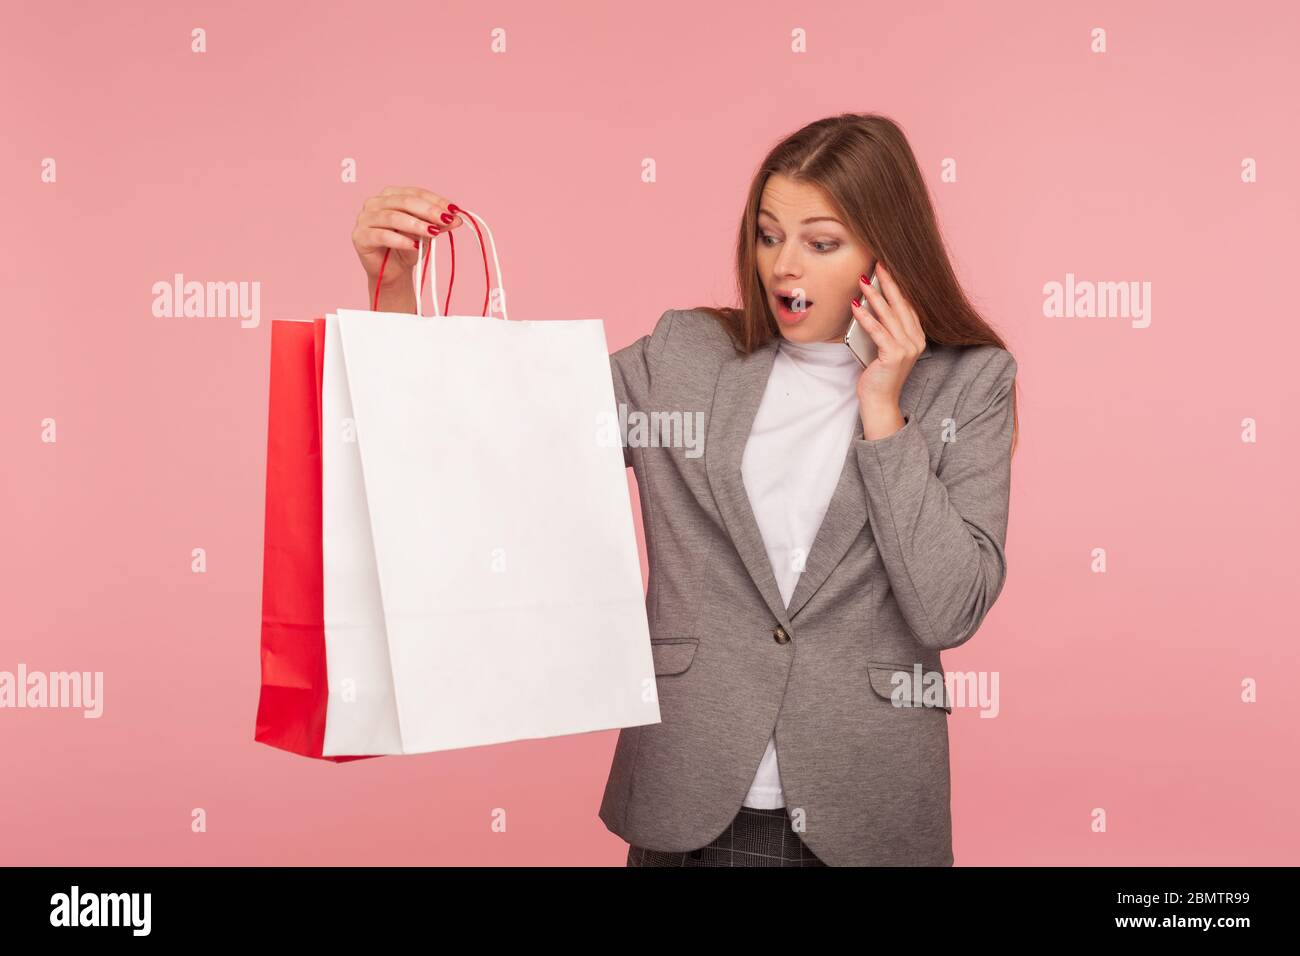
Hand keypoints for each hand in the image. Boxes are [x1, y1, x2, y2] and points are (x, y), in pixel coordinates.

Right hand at [352, 186, 466, 310]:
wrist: (393, 272)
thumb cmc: (408, 248)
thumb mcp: (426, 233)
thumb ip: (438, 223)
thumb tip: (456, 218)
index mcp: (390, 195)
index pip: (415, 193)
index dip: (436, 200)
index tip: (454, 211)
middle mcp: (375, 203)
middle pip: (404, 202)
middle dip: (428, 211)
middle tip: (446, 220)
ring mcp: (364, 219)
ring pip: (392, 217)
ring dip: (415, 224)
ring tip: (433, 233)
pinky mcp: (360, 237)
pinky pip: (381, 235)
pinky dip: (400, 240)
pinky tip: (414, 245)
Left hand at [851, 261, 925, 431]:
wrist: (879, 402)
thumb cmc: (878, 376)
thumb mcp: (883, 348)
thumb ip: (883, 330)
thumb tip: (867, 305)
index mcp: (917, 337)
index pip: (907, 306)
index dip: (897, 286)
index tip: (885, 270)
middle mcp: (916, 341)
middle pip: (900, 305)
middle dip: (888, 284)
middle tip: (877, 265)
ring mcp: (907, 348)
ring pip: (889, 316)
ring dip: (874, 296)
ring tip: (863, 281)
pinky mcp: (894, 356)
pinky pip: (878, 331)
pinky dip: (866, 317)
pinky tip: (856, 306)